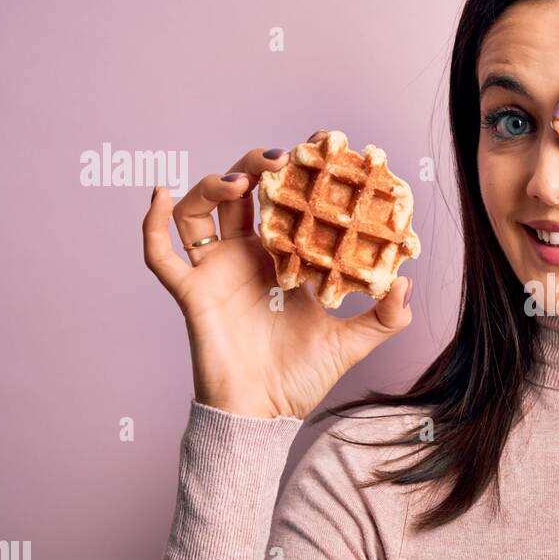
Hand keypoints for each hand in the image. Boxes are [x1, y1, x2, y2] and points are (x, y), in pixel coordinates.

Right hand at [141, 131, 414, 419]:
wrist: (265, 415)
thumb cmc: (301, 379)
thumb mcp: (354, 344)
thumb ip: (385, 316)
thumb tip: (407, 282)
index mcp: (282, 259)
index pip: (287, 202)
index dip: (299, 171)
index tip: (321, 144)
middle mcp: (246, 257)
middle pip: (242, 194)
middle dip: (258, 166)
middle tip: (284, 160)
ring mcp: (215, 271)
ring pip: (199, 210)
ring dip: (213, 185)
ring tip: (243, 182)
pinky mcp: (191, 292)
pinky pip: (159, 254)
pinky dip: (151, 222)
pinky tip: (158, 195)